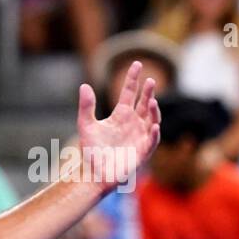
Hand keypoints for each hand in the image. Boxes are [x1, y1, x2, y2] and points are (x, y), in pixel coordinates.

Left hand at [74, 60, 159, 192]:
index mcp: (121, 115)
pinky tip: (153, 126)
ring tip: (152, 101)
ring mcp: (140, 136)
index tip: (136, 64)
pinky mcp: (143, 152)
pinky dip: (154, 134)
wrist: (94, 174)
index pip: (130, 93)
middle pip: (144, 103)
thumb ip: (86, 106)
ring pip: (151, 119)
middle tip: (150, 80)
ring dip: (154, 111)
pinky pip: (151, 141)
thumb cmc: (91, 151)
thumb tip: (84, 85)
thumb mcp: (86, 125)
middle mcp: (133, 123)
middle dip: (148, 92)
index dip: (133, 79)